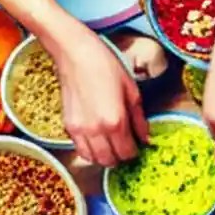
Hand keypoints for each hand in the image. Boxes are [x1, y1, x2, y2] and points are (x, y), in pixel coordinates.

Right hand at [48, 25, 148, 165]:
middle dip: (120, 156)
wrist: (74, 53)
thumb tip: (146, 137)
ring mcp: (80, 130)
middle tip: (125, 145)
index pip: (127, 153)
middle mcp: (96, 130)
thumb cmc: (104, 66)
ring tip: (111, 144)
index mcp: (115, 121)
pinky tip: (97, 139)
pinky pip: (80, 150)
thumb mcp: (131, 90)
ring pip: (94, 160)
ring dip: (105, 156)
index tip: (137, 144)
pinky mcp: (68, 126)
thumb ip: (139, 119)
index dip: (135, 152)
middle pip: (110, 161)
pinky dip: (90, 151)